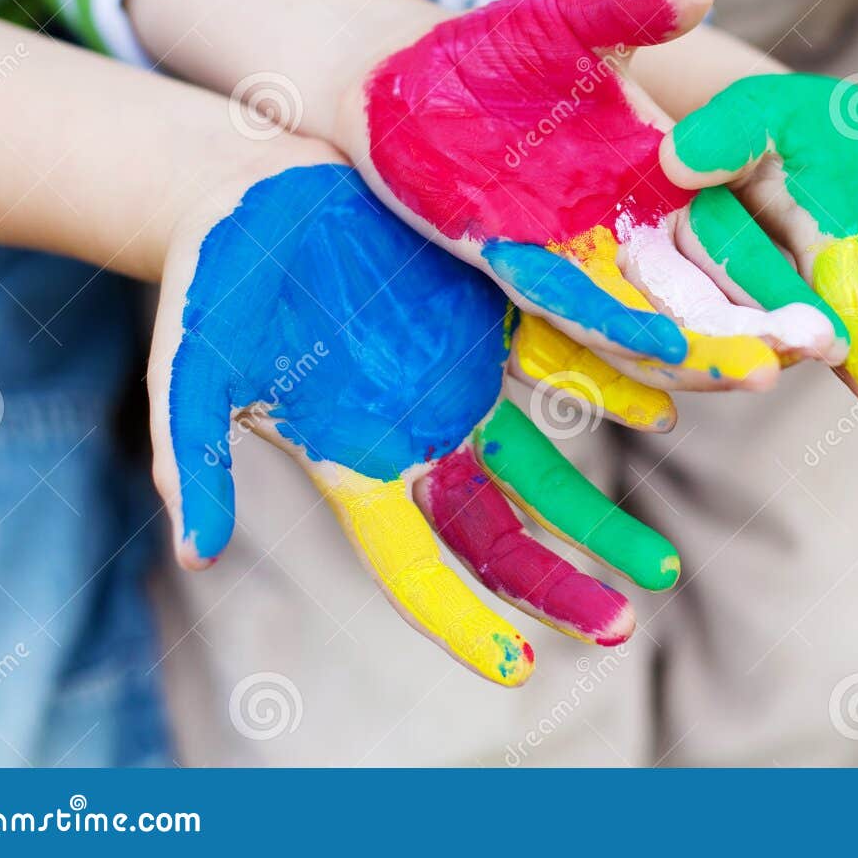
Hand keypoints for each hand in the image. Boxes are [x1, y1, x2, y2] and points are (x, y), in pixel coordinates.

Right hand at [149, 163, 681, 685]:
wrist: (259, 187)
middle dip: (558, 583)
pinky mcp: (493, 314)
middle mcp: (423, 435)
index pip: (416, 563)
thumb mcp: (191, 371)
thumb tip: (197, 558)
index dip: (461, 619)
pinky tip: (665, 414)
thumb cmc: (213, 281)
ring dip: (604, 514)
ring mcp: (464, 379)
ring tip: (665, 565)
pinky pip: (566, 361)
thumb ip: (195, 459)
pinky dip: (615, 388)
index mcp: (358, 466)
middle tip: (621, 628)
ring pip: (548, 463)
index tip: (517, 669)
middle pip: (502, 531)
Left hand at [340, 0, 843, 392]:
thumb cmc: (491, 49)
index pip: (732, 230)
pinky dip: (615, 345)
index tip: (837, 290)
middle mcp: (625, 229)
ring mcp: (572, 256)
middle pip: (703, 290)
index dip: (781, 263)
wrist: (399, 85)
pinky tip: (661, 370)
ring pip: (646, 319)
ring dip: (701, 349)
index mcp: (658, 175)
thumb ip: (631, 8)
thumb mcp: (569, 23)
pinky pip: (570, 319)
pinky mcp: (515, 270)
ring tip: (756, 375)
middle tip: (818, 352)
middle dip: (758, 323)